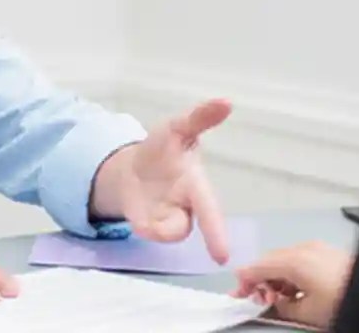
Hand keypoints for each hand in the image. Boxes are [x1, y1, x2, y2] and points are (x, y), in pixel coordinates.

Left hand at [100, 99, 232, 261]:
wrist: (132, 166)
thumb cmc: (163, 148)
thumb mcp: (177, 128)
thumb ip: (200, 118)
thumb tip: (226, 101)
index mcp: (195, 185)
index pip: (210, 210)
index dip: (217, 232)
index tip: (224, 256)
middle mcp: (185, 208)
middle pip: (189, 228)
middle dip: (200, 241)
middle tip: (211, 254)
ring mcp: (165, 219)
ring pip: (165, 232)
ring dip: (155, 226)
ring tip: (145, 205)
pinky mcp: (146, 226)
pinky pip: (145, 231)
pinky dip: (141, 224)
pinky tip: (137, 212)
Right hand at [230, 241, 352, 328]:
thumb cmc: (343, 301)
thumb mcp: (306, 313)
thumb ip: (280, 307)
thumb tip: (271, 304)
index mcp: (293, 261)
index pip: (256, 267)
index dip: (244, 282)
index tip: (239, 295)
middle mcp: (303, 248)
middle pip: (269, 261)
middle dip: (261, 280)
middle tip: (260, 301)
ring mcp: (317, 248)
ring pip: (284, 259)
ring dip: (276, 278)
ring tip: (281, 299)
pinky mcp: (328, 252)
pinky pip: (300, 259)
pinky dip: (292, 273)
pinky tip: (297, 290)